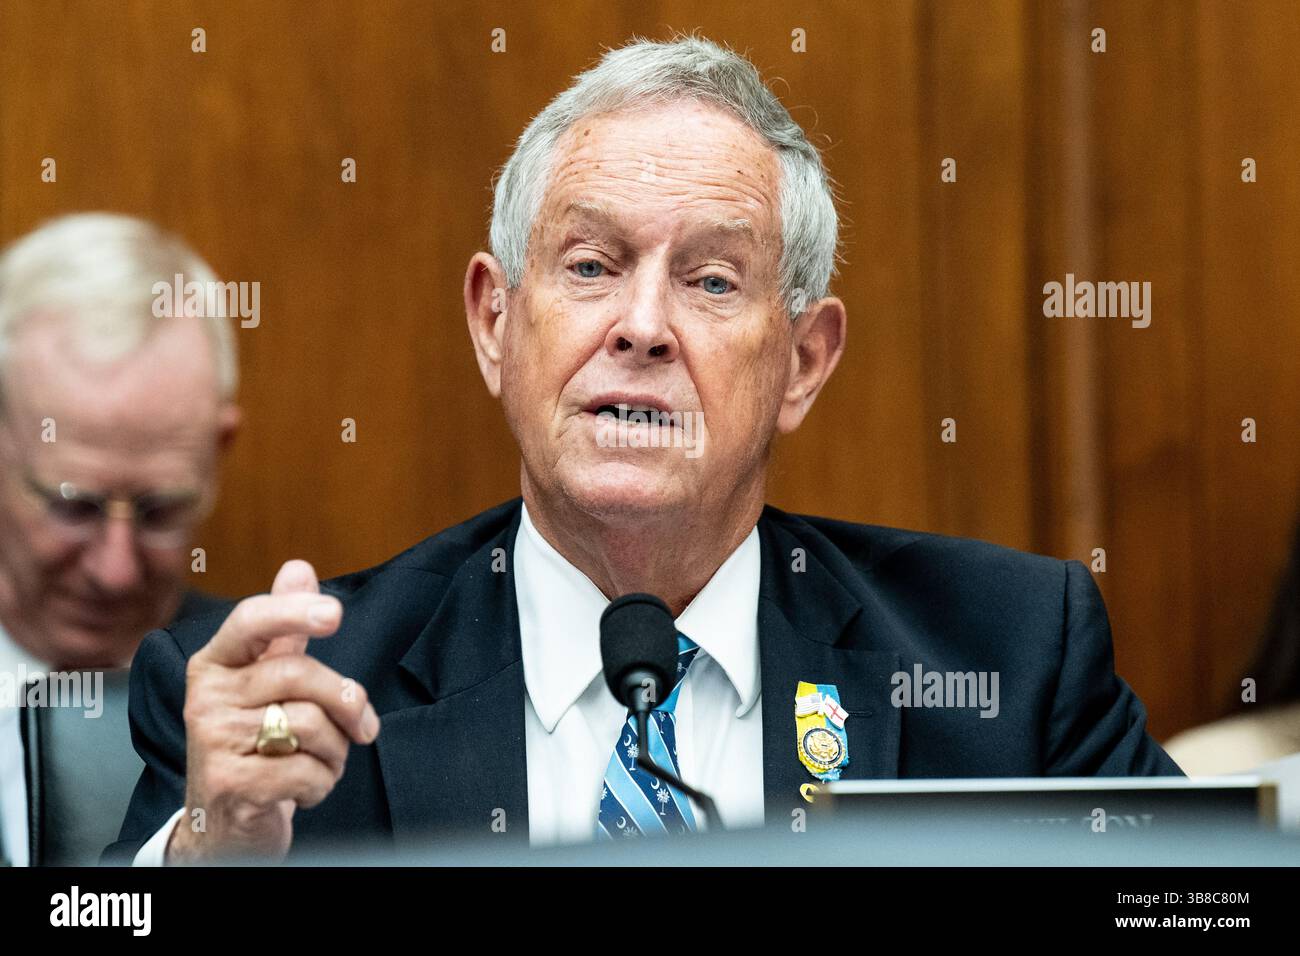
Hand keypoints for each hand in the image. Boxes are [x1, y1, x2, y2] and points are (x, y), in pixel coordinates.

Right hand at [165, 560, 378, 862]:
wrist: (225, 824)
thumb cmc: (255, 745)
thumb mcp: (266, 685)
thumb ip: (284, 632)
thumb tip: (299, 569)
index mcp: (214, 664)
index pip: (251, 622)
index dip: (293, 612)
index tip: (334, 613)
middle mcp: (205, 698)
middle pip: (299, 675)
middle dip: (346, 702)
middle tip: (362, 727)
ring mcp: (212, 742)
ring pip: (310, 725)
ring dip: (336, 750)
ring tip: (322, 760)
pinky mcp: (230, 784)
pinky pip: (306, 770)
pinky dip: (322, 783)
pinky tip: (305, 788)